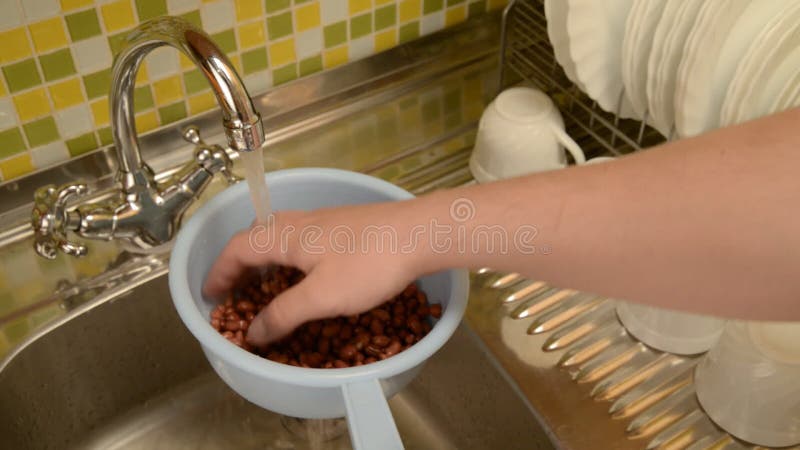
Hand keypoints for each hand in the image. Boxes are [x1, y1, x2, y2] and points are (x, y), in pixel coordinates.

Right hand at [203, 202, 425, 345]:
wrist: (420, 233)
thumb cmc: (369, 263)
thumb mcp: (321, 297)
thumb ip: (284, 315)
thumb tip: (252, 333)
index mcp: (285, 236)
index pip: (237, 249)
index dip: (219, 273)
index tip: (210, 296)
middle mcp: (299, 223)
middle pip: (255, 240)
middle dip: (240, 268)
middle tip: (235, 295)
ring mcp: (324, 222)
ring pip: (280, 239)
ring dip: (266, 263)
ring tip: (266, 289)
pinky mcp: (345, 228)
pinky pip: (302, 242)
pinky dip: (289, 261)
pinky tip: (306, 278)